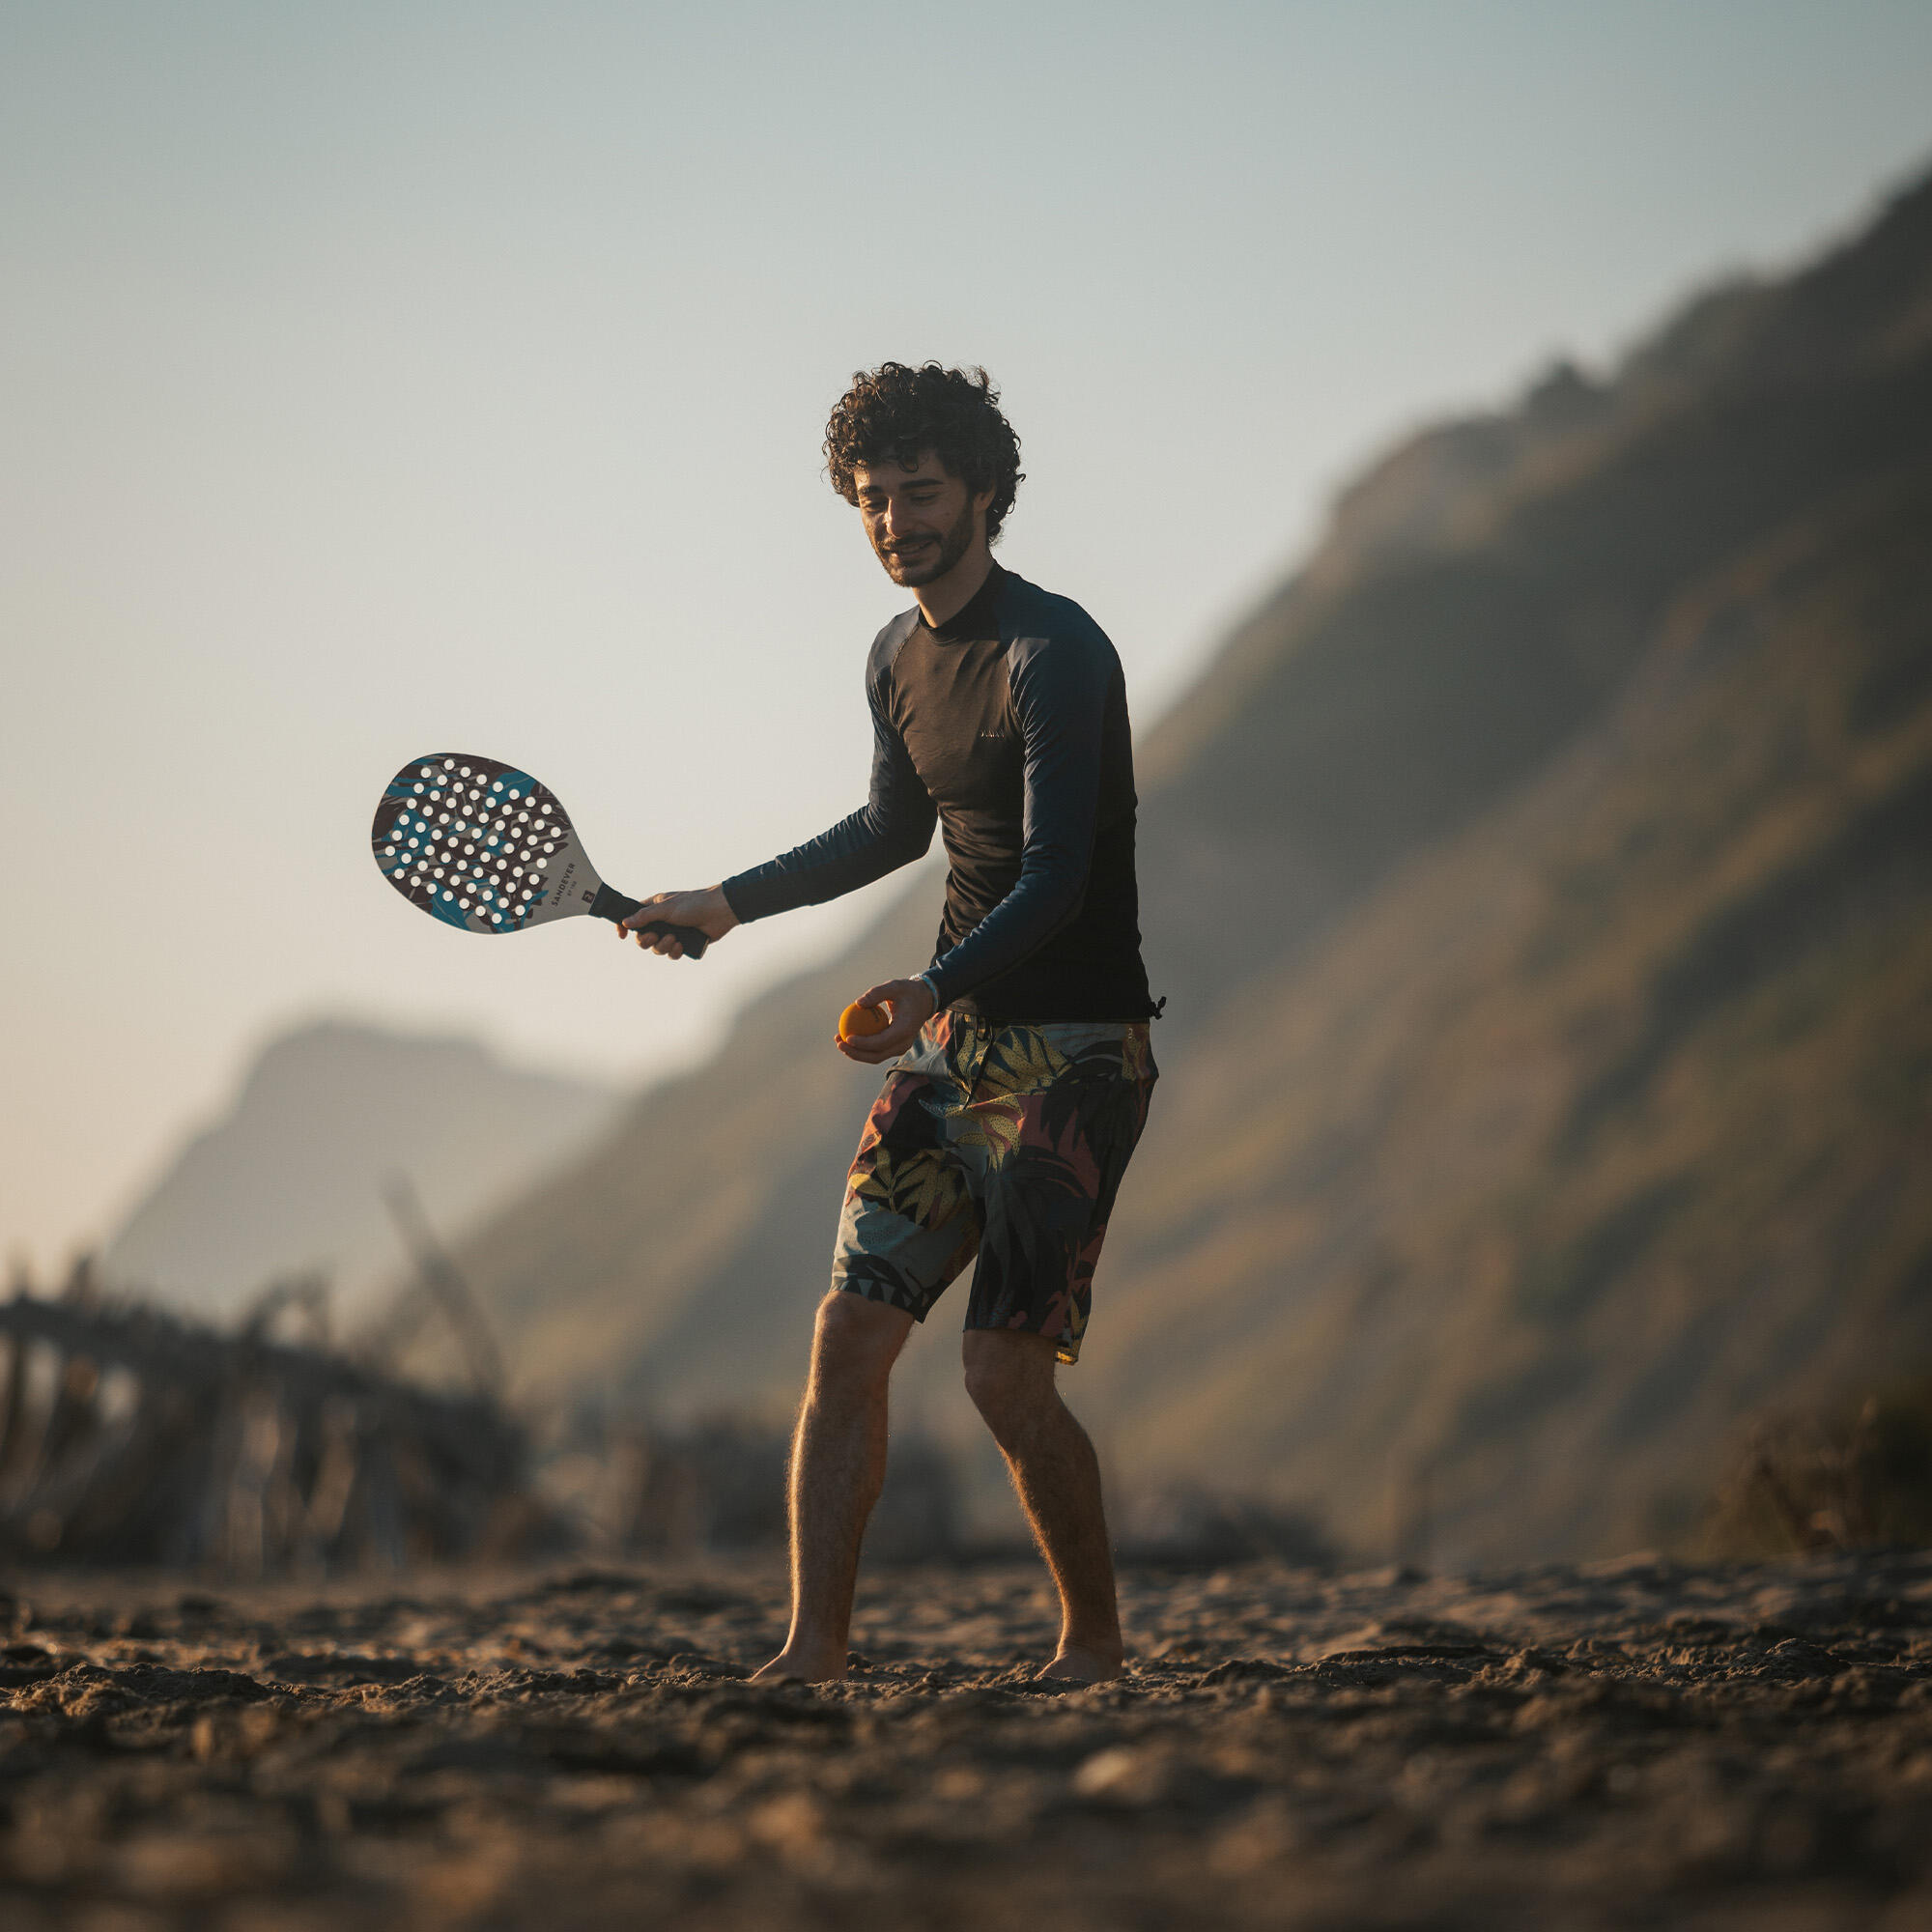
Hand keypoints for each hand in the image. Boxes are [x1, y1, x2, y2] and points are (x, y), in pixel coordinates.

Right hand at [620, 885, 738, 959]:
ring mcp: (673, 933)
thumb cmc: (694, 904)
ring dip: (663, 946)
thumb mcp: (666, 908)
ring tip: (675, 939)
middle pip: (643, 938)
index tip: (621, 935)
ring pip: (657, 948)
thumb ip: (645, 916)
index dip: (625, 926)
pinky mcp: (684, 943)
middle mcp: (662, 921)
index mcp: (655, 908)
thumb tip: (625, 922)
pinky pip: (672, 954)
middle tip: (655, 936)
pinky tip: (681, 946)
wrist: (720, 912)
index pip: (633, 918)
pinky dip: (675, 952)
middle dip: (647, 940)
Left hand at [834, 977, 936, 1062]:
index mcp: (905, 1029)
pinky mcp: (896, 1047)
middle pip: (876, 1056)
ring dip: (856, 1052)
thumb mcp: (894, 986)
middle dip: (855, 1053)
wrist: (925, 1000)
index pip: (881, 1042)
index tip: (846, 1037)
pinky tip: (847, 1038)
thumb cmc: (908, 991)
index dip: (862, 1043)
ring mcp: (901, 1047)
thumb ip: (876, 993)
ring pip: (875, 1057)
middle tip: (839, 1042)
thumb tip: (857, 1004)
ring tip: (839, 1040)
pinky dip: (862, 1047)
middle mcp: (904, 1043)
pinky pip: (877, 1051)